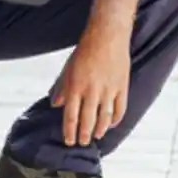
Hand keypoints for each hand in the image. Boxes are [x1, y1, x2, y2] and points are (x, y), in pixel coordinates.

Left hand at [52, 30, 130, 146]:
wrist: (107, 35)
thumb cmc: (86, 50)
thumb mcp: (69, 68)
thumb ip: (62, 87)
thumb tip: (56, 105)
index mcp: (75, 86)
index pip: (71, 116)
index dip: (69, 132)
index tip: (69, 141)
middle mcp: (91, 91)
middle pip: (87, 120)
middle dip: (84, 135)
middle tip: (82, 142)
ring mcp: (108, 90)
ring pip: (104, 118)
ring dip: (99, 130)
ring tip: (96, 136)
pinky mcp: (122, 87)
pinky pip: (120, 109)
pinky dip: (115, 120)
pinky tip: (111, 124)